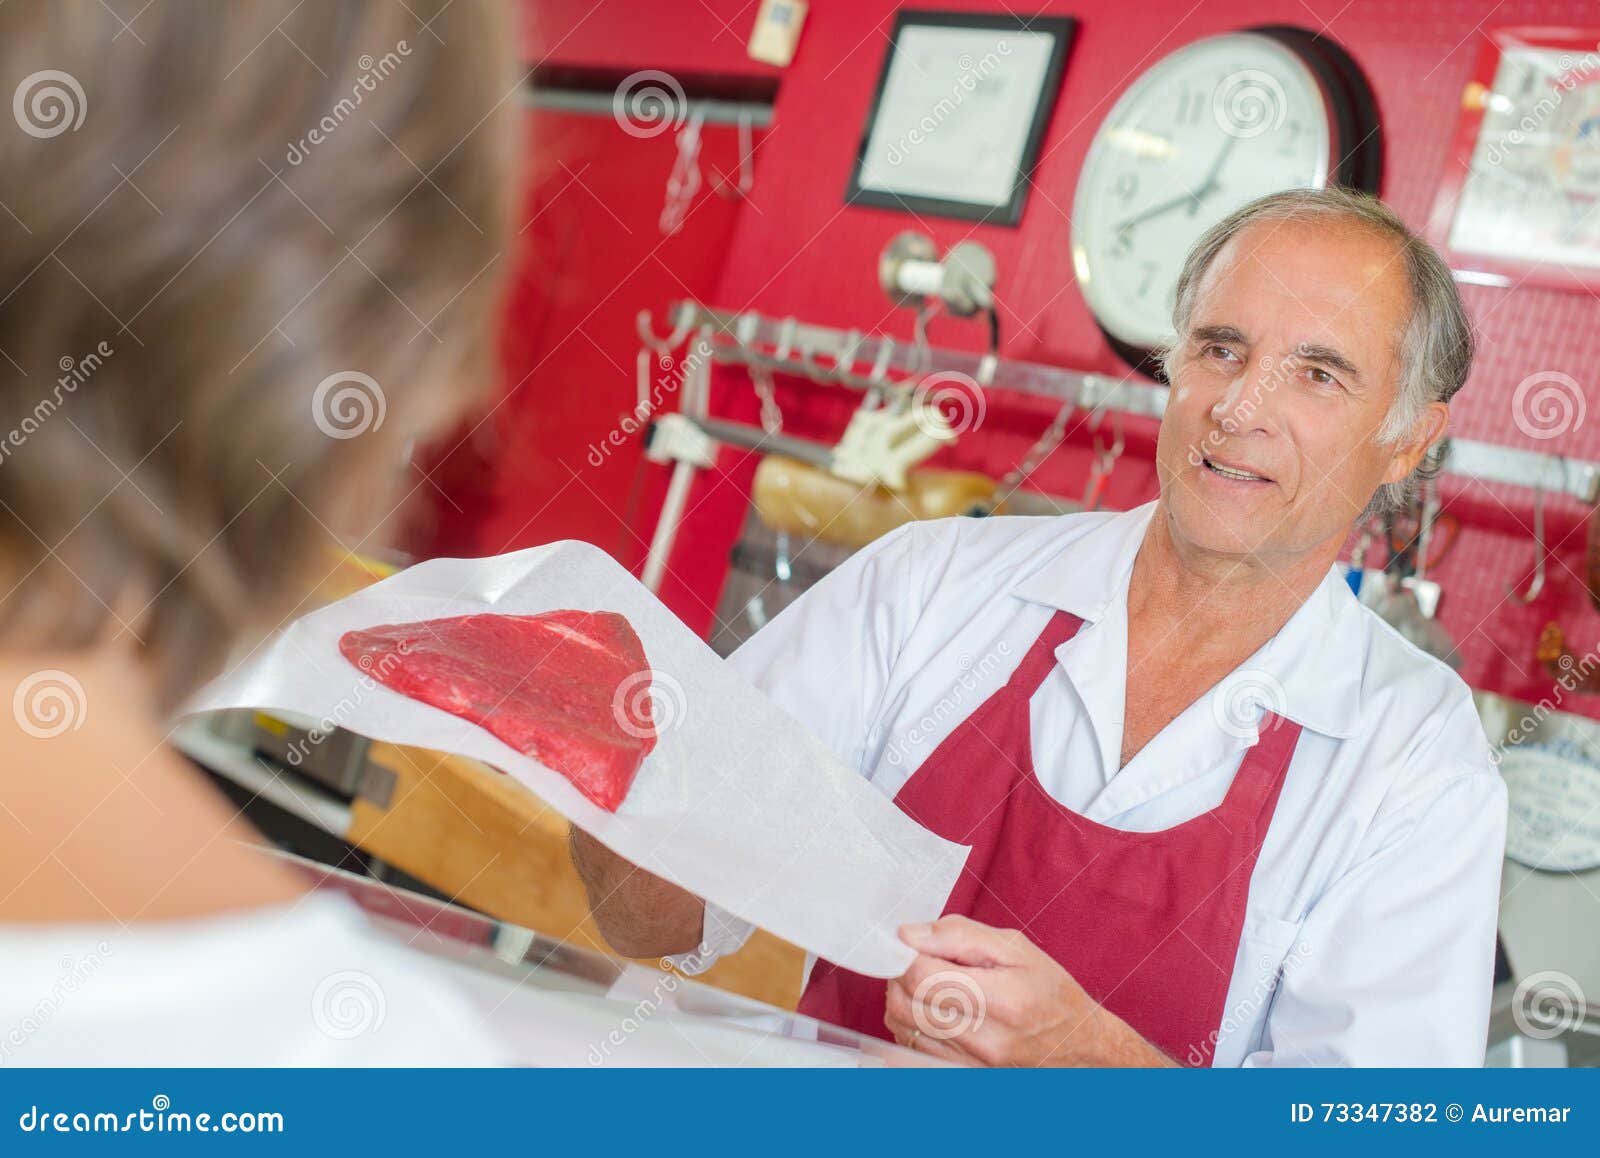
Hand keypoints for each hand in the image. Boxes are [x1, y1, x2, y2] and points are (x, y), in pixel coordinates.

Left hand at [884, 915, 1174, 1066]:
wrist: (1080, 1046)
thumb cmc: (1050, 991)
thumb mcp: (1015, 947)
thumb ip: (959, 934)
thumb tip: (908, 934)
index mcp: (1003, 1000)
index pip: (922, 976)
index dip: (907, 953)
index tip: (913, 943)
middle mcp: (985, 1039)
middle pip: (904, 1002)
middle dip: (900, 973)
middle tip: (920, 959)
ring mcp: (972, 1064)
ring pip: (901, 1025)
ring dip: (902, 996)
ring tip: (929, 982)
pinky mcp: (961, 1075)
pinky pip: (911, 1045)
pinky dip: (911, 1021)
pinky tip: (933, 1008)